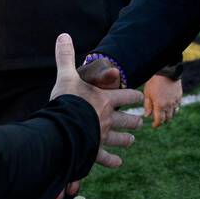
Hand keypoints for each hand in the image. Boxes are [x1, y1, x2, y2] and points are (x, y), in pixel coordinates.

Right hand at [51, 34, 142, 170]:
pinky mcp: (94, 151)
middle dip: (134, 120)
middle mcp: (108, 118)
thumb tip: (63, 35)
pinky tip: (118, 163)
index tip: (138, 95)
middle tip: (138, 121)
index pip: (127, 95)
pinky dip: (112, 161)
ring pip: (121, 139)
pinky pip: (106, 158)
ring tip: (131, 140)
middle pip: (128, 119)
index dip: (134, 95)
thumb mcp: (66, 76)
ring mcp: (103, 136)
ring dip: (127, 139)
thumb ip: (66, 57)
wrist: (61, 126)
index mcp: (105, 100)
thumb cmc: (66, 100)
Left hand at [143, 74, 181, 126]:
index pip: (159, 120)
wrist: (166, 70)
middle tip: (158, 120)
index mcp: (159, 105)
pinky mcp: (180, 97)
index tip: (153, 125)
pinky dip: (174, 109)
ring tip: (164, 114)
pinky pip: (178, 107)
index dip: (156, 125)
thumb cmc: (154, 81)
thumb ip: (147, 105)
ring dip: (169, 116)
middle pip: (167, 119)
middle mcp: (169, 105)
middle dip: (163, 121)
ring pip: (174, 114)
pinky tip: (170, 107)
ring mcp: (175, 101)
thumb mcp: (147, 93)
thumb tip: (147, 116)